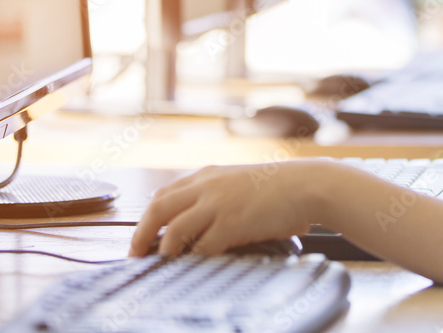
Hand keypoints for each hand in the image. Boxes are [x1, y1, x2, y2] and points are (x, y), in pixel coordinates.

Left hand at [129, 162, 318, 256]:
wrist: (307, 185)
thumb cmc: (282, 188)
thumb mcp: (242, 183)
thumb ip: (219, 197)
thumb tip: (202, 226)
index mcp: (209, 175)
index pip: (165, 194)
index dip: (148, 217)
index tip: (142, 236)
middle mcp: (208, 185)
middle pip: (158, 208)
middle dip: (141, 234)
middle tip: (135, 254)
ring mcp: (218, 203)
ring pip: (174, 229)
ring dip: (163, 250)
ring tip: (160, 265)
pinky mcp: (232, 222)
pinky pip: (202, 245)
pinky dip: (193, 258)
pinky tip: (192, 267)